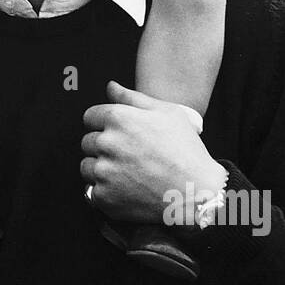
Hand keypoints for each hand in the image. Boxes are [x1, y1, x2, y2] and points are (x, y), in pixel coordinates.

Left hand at [80, 82, 223, 225]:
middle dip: (103, 147)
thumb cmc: (185, 151)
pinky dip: (106, 192)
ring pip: (87, 167)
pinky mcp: (104, 196)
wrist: (197, 192)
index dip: (104, 125)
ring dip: (101, 169)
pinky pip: (92, 191)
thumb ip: (132, 97)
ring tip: (129, 174)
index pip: (90, 117)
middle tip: (130, 156)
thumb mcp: (167, 113)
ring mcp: (104, 171)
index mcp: (118, 118)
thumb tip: (110, 87)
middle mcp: (106, 143)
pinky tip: (128, 190)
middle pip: (87, 142)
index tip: (119, 136)